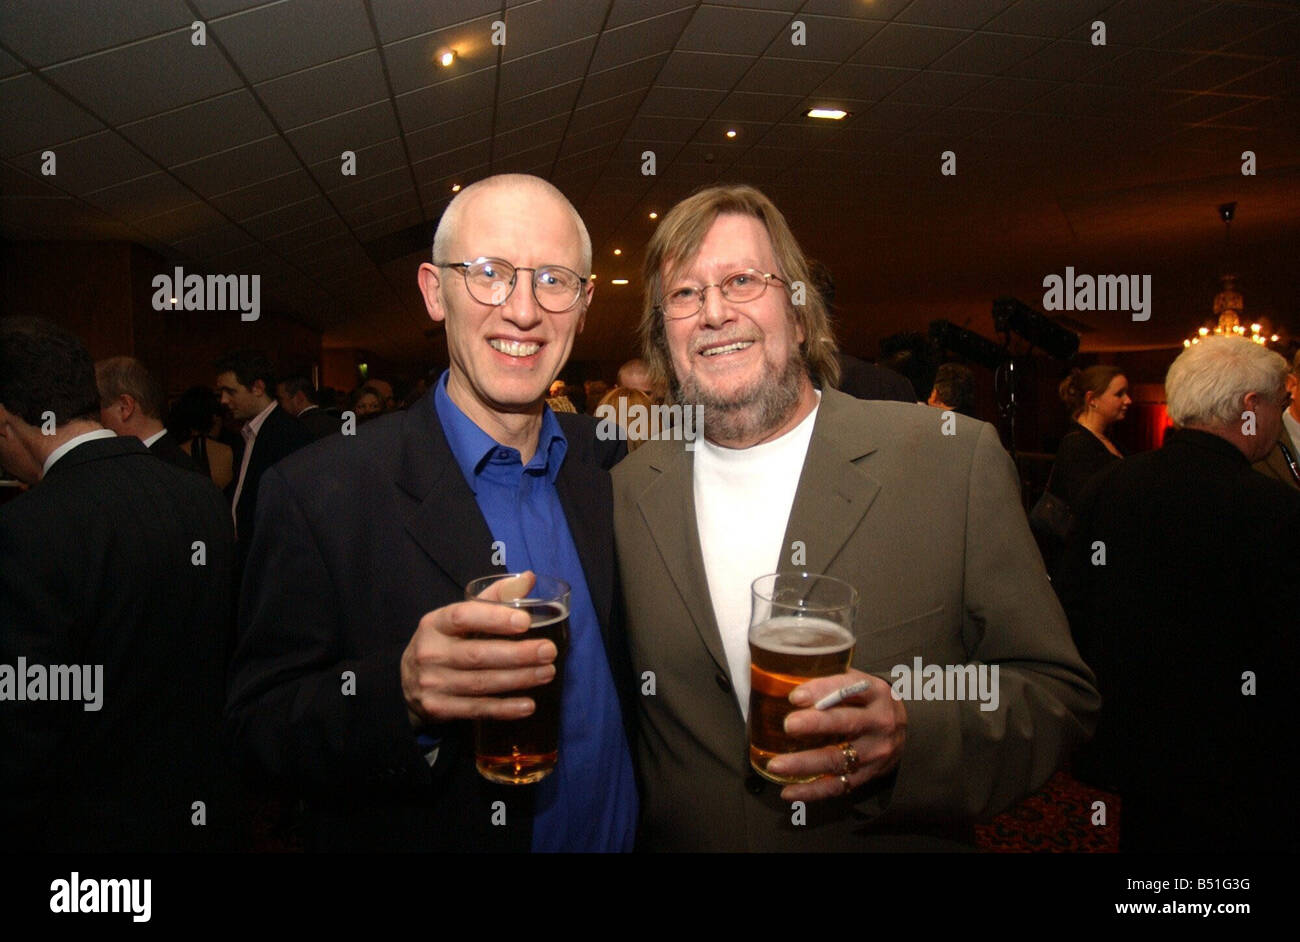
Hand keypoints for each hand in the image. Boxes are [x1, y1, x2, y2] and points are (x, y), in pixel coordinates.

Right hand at [401, 572, 555, 726]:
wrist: (405, 682)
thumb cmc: (443, 642)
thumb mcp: (458, 617)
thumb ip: (493, 597)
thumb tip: (529, 578)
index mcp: (435, 623)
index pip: (463, 616)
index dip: (494, 618)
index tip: (526, 621)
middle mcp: (431, 653)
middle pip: (477, 654)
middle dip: (517, 654)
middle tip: (548, 651)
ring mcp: (433, 683)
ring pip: (481, 683)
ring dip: (519, 679)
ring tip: (547, 672)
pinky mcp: (438, 709)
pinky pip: (477, 709)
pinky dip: (504, 709)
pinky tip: (528, 705)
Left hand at [764, 669, 906, 802]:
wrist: (906, 731)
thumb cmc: (869, 702)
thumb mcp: (860, 682)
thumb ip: (831, 680)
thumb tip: (784, 678)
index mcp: (875, 693)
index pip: (850, 688)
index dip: (823, 691)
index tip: (796, 696)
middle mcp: (879, 722)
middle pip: (847, 723)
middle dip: (816, 724)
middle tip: (788, 725)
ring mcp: (874, 752)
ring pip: (838, 759)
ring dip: (805, 763)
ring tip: (776, 765)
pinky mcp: (868, 775)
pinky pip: (838, 786)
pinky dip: (812, 791)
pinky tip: (788, 791)